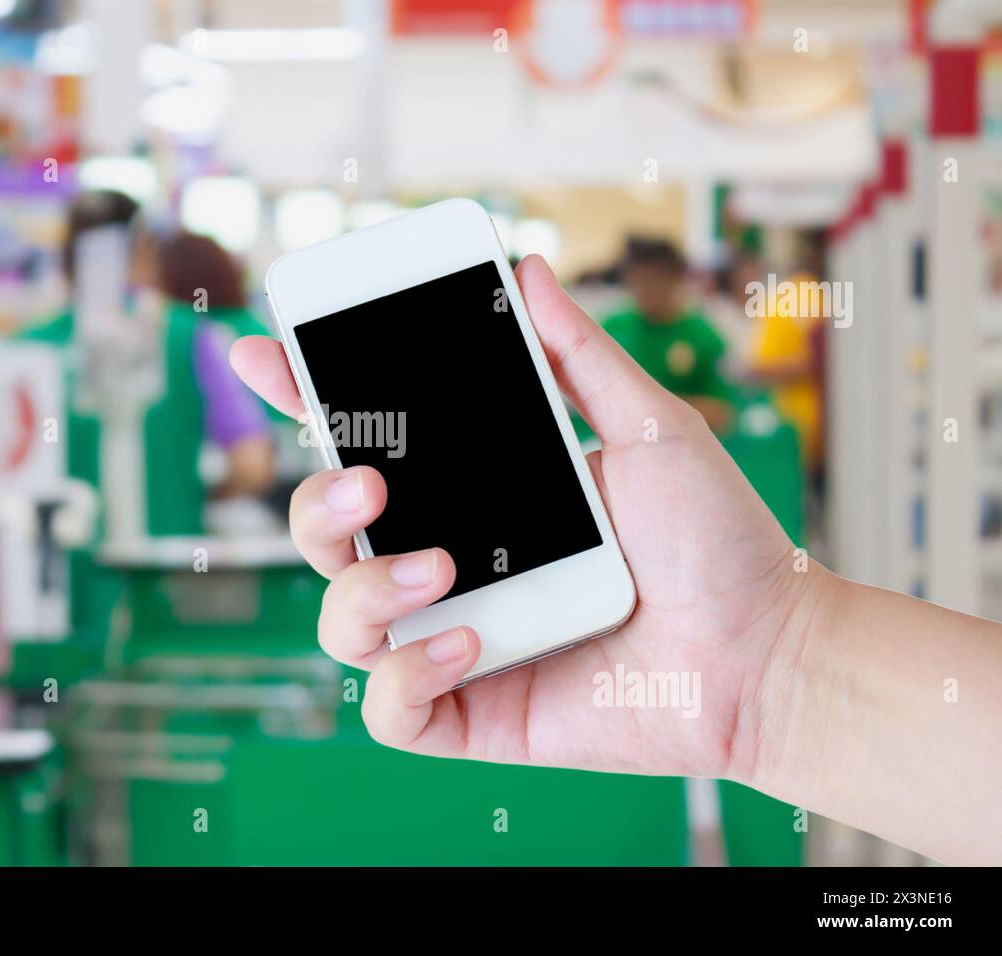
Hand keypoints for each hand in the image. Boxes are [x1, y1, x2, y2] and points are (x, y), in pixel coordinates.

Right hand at [230, 255, 820, 784]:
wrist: (766, 653)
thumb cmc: (715, 542)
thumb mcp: (649, 427)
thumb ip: (577, 355)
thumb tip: (528, 271)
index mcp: (475, 493)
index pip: (365, 446)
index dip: (303, 402)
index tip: (265, 354)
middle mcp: (448, 563)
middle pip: (326, 534)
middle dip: (316, 505)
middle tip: (367, 482)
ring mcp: (452, 638)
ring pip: (342, 620)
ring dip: (367, 589)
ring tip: (438, 568)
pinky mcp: (470, 711)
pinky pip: (392, 708)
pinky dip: (412, 676)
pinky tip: (473, 642)